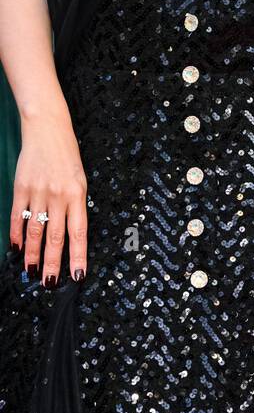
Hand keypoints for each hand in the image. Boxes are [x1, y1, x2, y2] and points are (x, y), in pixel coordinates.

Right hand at [10, 118, 88, 285]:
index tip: (77, 275)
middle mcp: (58, 196)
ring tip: (32, 272)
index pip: (79, 232)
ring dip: (33, 254)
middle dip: (53, 263)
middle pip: (56, 237)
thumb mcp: (80, 180)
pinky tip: (15, 248)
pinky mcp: (21, 188)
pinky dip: (16, 234)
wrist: (48, 129)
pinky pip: (17, 216)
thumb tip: (70, 234)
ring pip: (35, 230)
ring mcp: (38, 192)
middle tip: (50, 283)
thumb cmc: (68, 156)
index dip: (78, 256)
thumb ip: (75, 205)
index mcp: (77, 194)